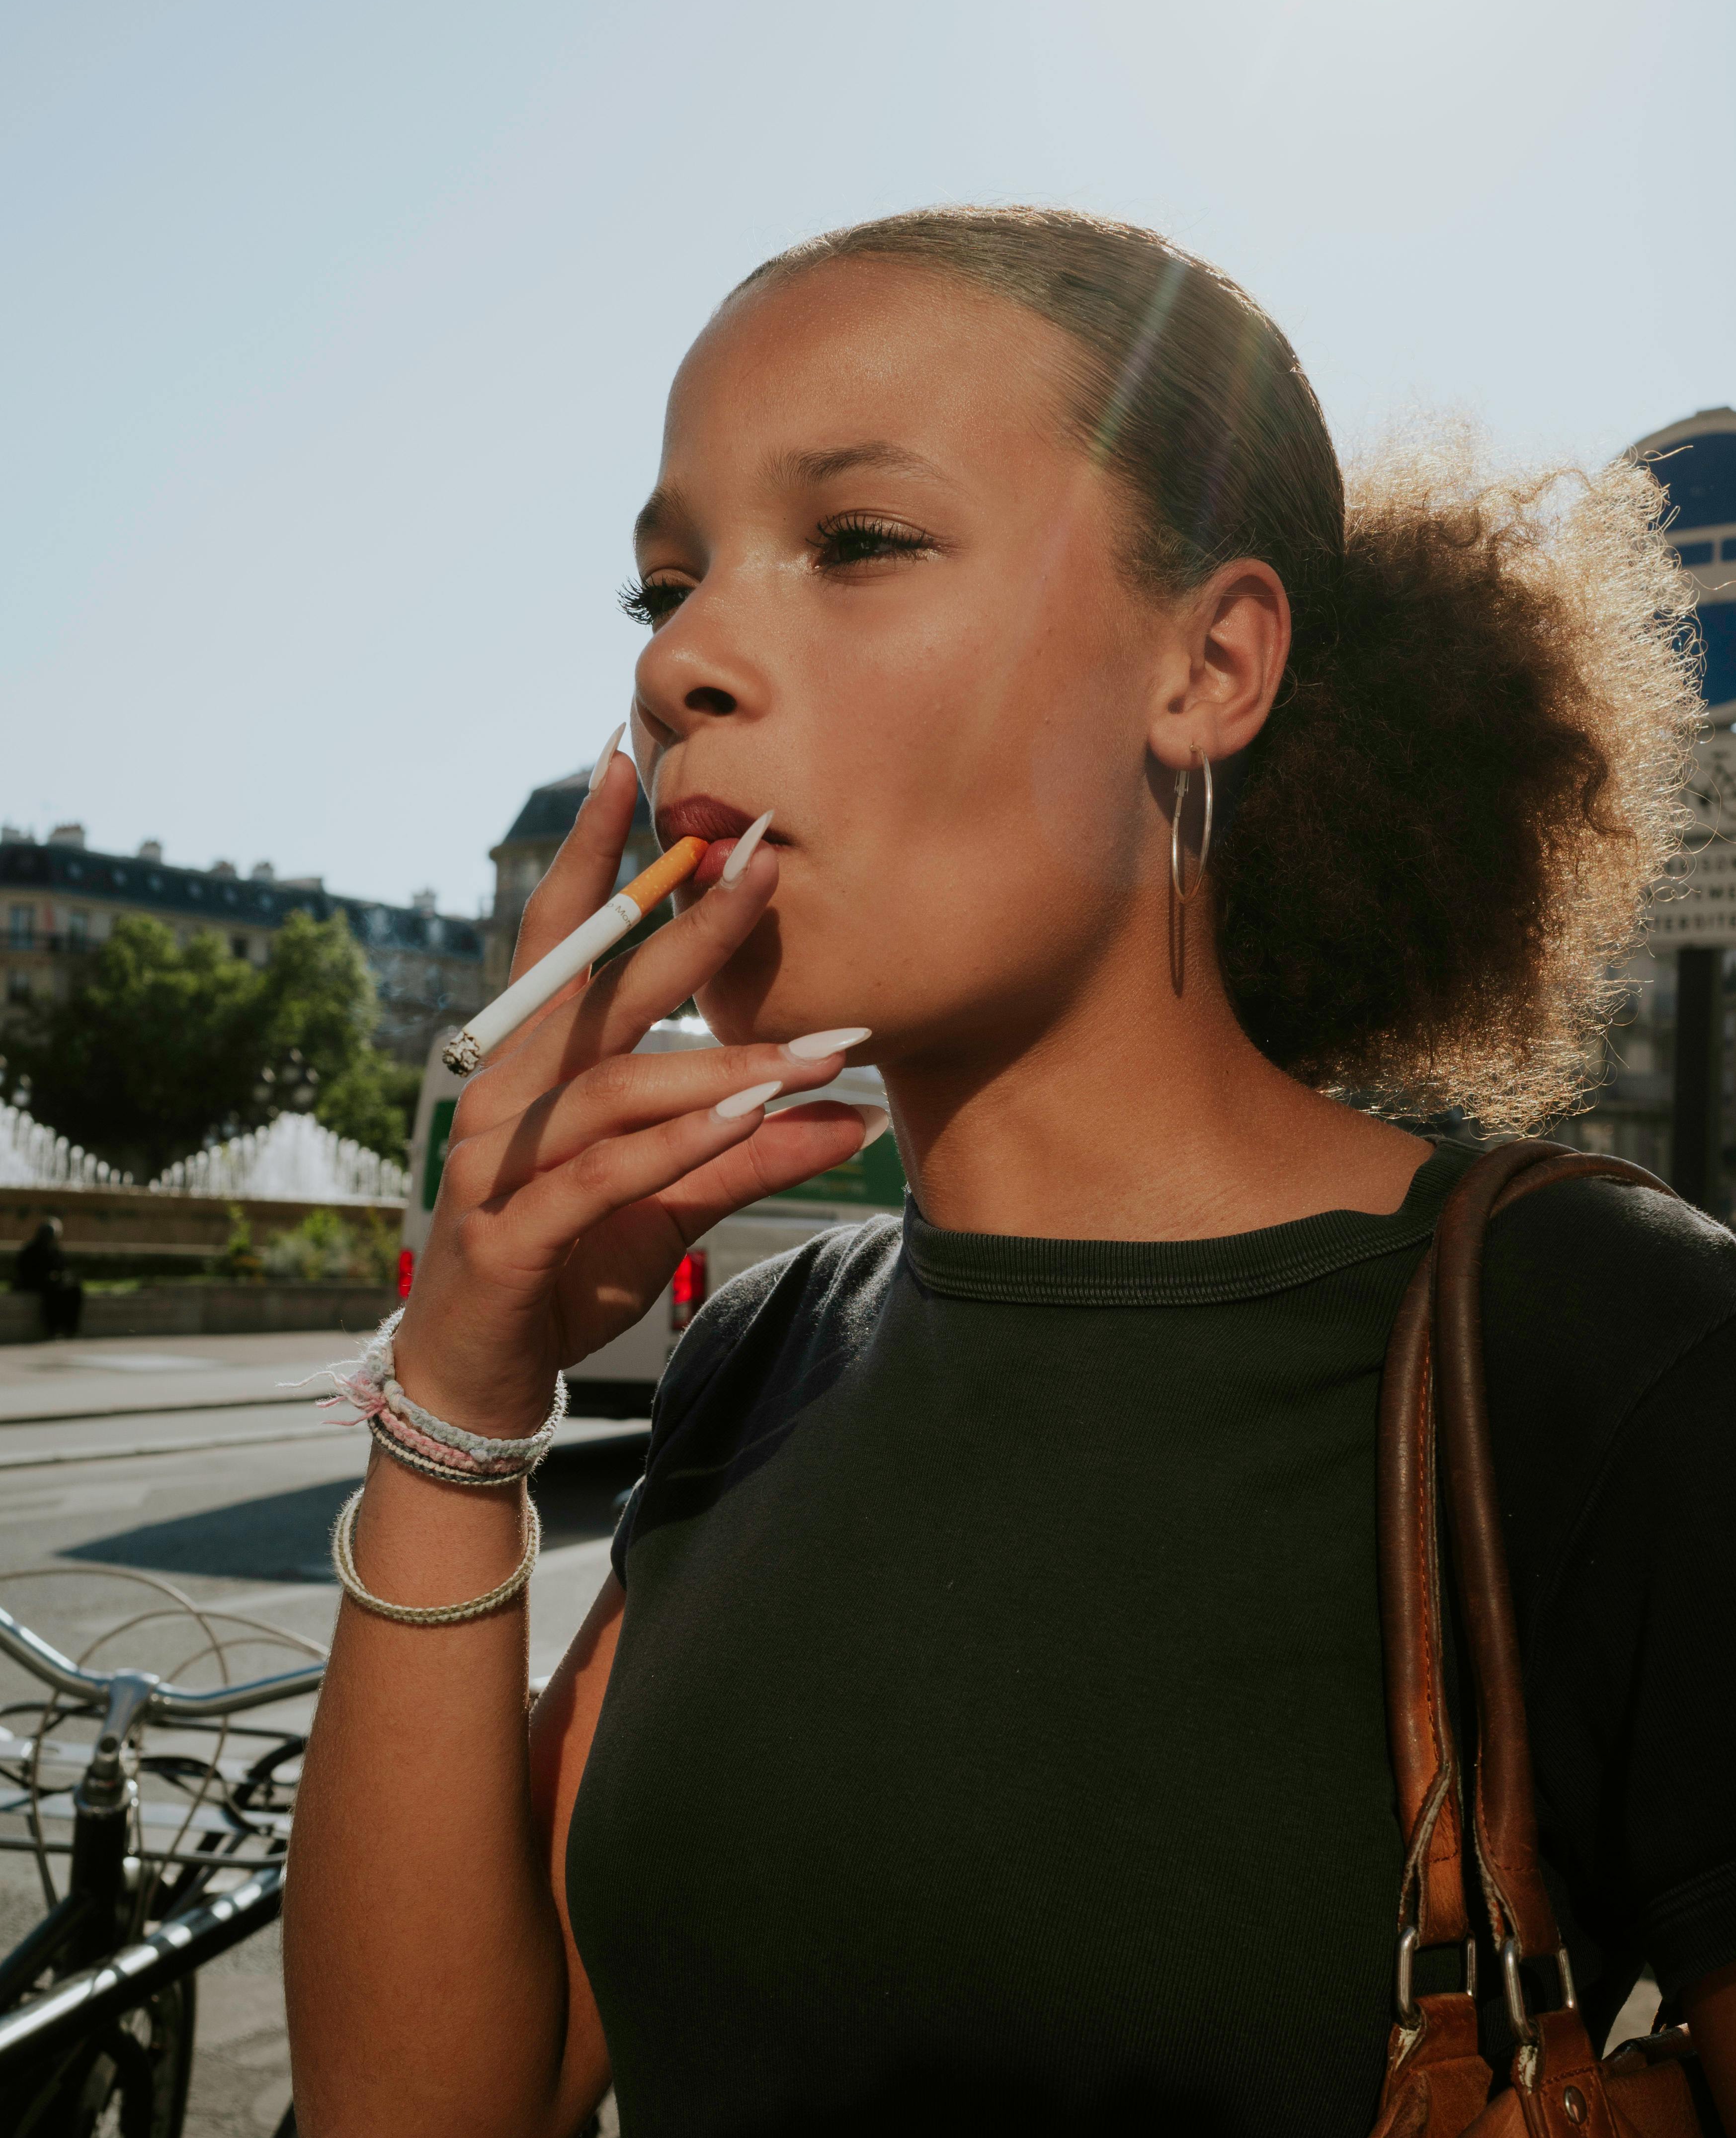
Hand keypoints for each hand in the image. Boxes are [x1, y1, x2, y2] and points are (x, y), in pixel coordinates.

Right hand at [396, 753, 870, 1435]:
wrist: (483, 1377)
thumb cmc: (568, 1268)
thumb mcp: (669, 1201)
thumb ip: (748, 1152)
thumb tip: (850, 1112)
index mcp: (537, 1067)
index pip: (562, 940)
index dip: (588, 852)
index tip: (624, 761)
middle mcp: (509, 1096)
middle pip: (596, 991)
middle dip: (680, 924)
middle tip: (761, 862)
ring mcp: (500, 1163)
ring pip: (615, 1090)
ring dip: (717, 1065)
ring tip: (812, 1052)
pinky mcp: (509, 1235)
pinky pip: (602, 1179)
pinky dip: (677, 1150)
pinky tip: (743, 1125)